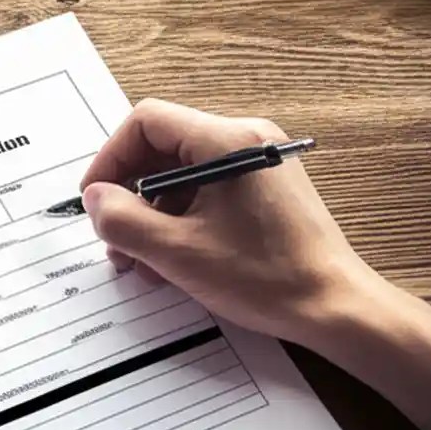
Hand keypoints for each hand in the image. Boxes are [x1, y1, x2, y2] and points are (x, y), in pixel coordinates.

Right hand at [80, 99, 385, 343]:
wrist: (335, 307)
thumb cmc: (268, 278)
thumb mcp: (177, 252)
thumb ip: (122, 220)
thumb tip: (95, 198)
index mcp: (226, 141)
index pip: (146, 122)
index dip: (111, 157)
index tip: (96, 197)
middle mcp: (246, 138)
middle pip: (163, 146)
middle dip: (130, 192)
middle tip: (115, 237)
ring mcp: (260, 161)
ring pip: (183, 171)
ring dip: (153, 211)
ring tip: (142, 259)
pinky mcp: (266, 186)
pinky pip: (208, 187)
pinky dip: (182, 216)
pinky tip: (173, 257)